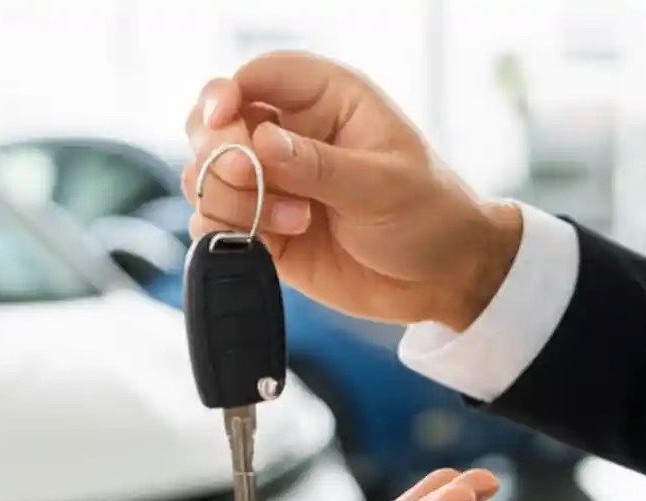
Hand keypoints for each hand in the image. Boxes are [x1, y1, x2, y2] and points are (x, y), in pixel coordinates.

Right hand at [182, 51, 523, 330]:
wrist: (440, 279)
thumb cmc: (429, 215)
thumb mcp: (383, 185)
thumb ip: (319, 165)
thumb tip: (261, 142)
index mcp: (326, 99)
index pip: (256, 75)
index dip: (225, 94)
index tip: (222, 122)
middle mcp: (290, 134)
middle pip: (213, 122)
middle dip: (219, 152)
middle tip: (252, 178)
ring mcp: (272, 182)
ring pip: (206, 176)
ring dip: (233, 200)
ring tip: (295, 220)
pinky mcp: (262, 228)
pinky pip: (213, 223)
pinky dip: (230, 233)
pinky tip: (280, 240)